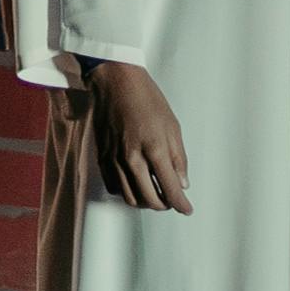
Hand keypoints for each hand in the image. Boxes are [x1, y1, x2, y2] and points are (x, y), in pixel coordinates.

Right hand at [82, 61, 190, 212]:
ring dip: (146, 202)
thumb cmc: (146, 98)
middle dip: (164, 205)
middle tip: (172, 200)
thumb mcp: (172, 126)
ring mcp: (115, 159)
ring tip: (155, 194)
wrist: (116, 82)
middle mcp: (133, 158)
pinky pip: (114, 187)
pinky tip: (136, 184)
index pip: (171, 188)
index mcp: (155, 148)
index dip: (181, 203)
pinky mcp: (102, 157)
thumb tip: (182, 183)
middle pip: (150, 199)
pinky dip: (127, 192)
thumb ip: (178, 158)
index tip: (186, 208)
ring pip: (131, 197)